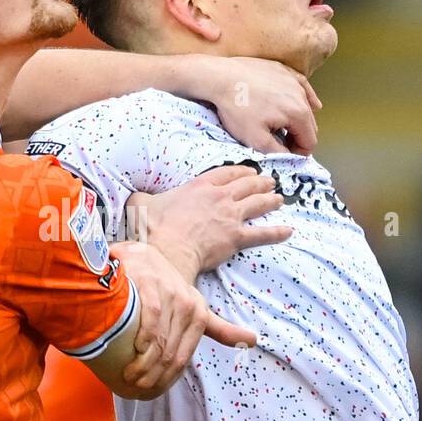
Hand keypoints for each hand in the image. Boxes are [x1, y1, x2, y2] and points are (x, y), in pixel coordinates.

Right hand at [110, 241, 256, 395]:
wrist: (143, 256)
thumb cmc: (166, 289)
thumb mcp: (196, 308)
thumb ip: (221, 329)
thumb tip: (253, 341)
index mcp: (199, 313)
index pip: (183, 357)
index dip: (165, 379)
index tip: (148, 389)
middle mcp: (187, 304)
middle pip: (170, 354)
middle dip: (151, 376)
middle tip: (134, 386)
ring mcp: (169, 295)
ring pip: (159, 342)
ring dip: (143, 365)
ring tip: (127, 376)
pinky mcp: (149, 286)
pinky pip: (149, 322)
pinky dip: (141, 341)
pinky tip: (132, 350)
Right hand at [125, 165, 291, 273]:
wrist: (168, 248)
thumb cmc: (153, 227)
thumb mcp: (141, 204)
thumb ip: (141, 198)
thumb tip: (133, 198)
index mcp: (199, 186)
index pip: (226, 173)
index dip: (240, 172)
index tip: (248, 171)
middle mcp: (219, 197)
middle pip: (247, 185)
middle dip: (260, 182)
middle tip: (269, 182)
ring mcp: (231, 216)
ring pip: (258, 203)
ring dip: (270, 200)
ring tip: (279, 199)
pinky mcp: (236, 237)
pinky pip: (262, 233)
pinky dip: (277, 232)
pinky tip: (288, 231)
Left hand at [177, 55, 319, 154]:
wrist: (220, 77)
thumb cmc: (236, 107)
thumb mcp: (256, 139)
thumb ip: (278, 152)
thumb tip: (289, 157)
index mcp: (298, 113)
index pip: (310, 141)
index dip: (298, 153)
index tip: (284, 154)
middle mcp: (301, 95)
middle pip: (309, 124)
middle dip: (297, 136)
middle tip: (279, 142)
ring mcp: (293, 80)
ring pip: (305, 106)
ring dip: (295, 118)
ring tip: (277, 124)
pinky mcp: (284, 71)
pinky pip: (300, 86)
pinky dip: (302, 97)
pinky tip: (305, 102)